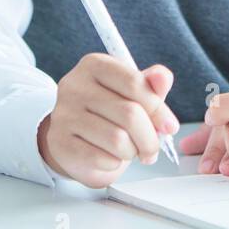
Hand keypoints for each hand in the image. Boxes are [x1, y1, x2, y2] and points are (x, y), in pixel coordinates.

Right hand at [38, 53, 179, 188]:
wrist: (75, 139)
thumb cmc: (109, 112)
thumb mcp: (132, 93)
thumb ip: (152, 85)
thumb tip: (162, 78)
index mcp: (94, 65)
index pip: (135, 83)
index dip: (159, 109)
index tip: (169, 126)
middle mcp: (74, 85)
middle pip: (130, 114)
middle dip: (150, 138)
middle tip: (152, 148)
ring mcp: (63, 114)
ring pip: (117, 140)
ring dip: (132, 151)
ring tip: (130, 150)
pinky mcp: (59, 142)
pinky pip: (101, 158)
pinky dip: (114, 163)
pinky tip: (111, 157)